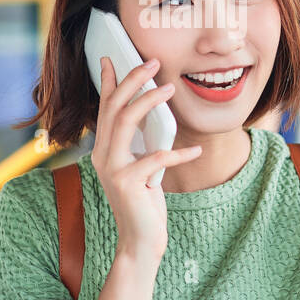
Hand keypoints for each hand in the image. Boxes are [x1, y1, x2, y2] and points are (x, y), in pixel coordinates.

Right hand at [90, 56, 201, 262]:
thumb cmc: (144, 202)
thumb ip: (139, 144)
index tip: (112, 57)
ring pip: (125, 122)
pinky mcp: (127, 183)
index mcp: (103, 150)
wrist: (140, 242)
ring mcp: (112, 169)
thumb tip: (153, 113)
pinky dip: (178, 154)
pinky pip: (156, 159)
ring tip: (169, 88)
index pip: (104, 108)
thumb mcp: (141, 167)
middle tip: (152, 62)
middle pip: (114, 108)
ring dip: (148, 102)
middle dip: (132, 81)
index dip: (108, 82)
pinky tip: (196, 152)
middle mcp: (102, 156)